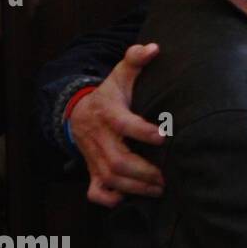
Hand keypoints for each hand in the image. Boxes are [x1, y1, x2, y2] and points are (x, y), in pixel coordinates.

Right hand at [69, 43, 165, 206]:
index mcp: (108, 114)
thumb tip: (154, 47)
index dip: (143, 132)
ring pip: (110, 179)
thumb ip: (135, 60)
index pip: (124, 124)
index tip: (165, 137)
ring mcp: (93, 157)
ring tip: (161, 188)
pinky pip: (94, 192)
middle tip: (169, 175)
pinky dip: (109, 199)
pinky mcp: (91, 171)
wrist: (77, 113)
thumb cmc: (109, 95)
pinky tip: (127, 200)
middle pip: (118, 161)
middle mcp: (99, 138)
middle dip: (145, 171)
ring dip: (136, 188)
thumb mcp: (120, 74)